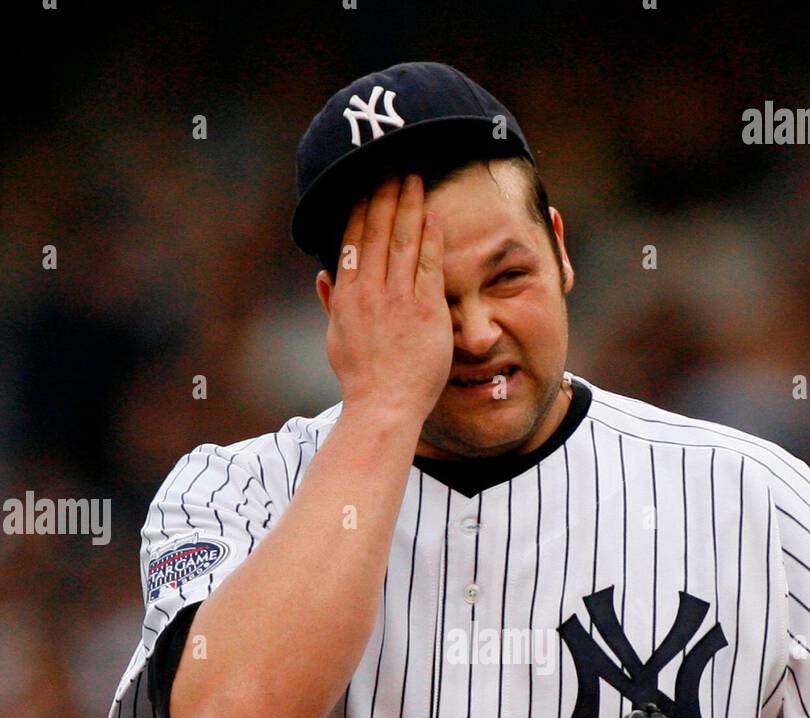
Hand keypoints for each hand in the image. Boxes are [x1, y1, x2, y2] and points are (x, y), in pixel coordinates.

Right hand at [321, 173, 454, 421]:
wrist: (384, 407)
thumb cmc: (361, 380)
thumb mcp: (336, 339)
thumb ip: (331, 303)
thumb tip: (322, 275)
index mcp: (346, 295)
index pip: (352, 240)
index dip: (360, 207)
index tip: (366, 183)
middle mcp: (370, 291)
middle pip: (376, 230)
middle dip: (384, 194)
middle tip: (392, 164)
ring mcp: (398, 298)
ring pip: (402, 239)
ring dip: (408, 204)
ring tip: (414, 177)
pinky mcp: (425, 309)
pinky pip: (429, 264)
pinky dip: (431, 237)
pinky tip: (433, 214)